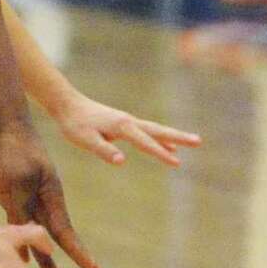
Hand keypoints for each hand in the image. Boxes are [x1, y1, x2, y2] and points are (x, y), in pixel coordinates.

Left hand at [0, 121, 99, 267]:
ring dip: (38, 255)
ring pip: (34, 232)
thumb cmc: (15, 148)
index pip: (65, 231)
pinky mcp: (10, 194)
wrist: (4, 124)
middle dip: (58, 261)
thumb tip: (24, 232)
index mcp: (51, 195)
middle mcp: (42, 200)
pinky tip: (19, 253)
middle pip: (53, 237)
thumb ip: (21, 205)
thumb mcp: (19, 178)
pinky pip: (16, 222)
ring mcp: (27, 197)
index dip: (77, 253)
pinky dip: (18, 239)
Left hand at [55, 92, 200, 167]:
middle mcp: (128, 122)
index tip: (177, 163)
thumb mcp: (85, 140)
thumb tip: (121, 161)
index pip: (145, 142)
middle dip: (178, 137)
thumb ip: (103, 150)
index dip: (160, 153)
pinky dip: (160, 138)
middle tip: (199, 142)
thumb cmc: (74, 124)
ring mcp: (127, 122)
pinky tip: (168, 146)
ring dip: (173, 137)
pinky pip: (147, 132)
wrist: (67, 104)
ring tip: (192, 142)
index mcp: (122, 126)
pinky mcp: (123, 124)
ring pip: (155, 130)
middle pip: (158, 130)